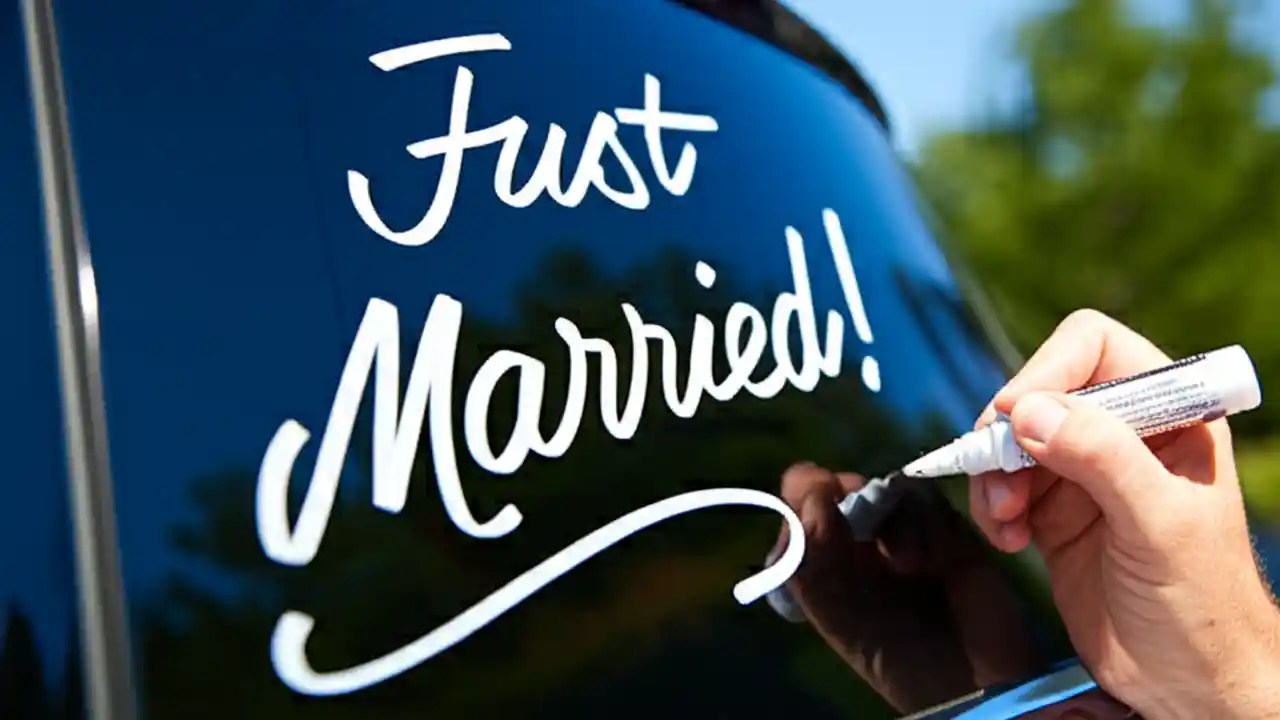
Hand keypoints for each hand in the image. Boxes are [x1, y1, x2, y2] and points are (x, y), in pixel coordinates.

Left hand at [772, 462, 1045, 712]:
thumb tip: (816, 499)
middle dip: (842, 494)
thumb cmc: (895, 654)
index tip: (815, 498)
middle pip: (837, 485)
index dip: (803, 493)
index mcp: (822, 558)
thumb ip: (809, 562)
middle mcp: (856, 538)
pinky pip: (922, 497)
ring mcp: (899, 528)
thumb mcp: (835, 617)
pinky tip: (934, 561)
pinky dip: (923, 524)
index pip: (799, 504)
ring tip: (910, 568)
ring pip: (881, 488)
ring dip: (891, 521)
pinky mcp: (942, 524)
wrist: (968, 677)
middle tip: (860, 521)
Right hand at [970, 309, 1279, 718]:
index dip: (1048, 370)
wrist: (1189, 682)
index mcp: (1170, 415)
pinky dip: (990, 507)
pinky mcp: (1053, 511)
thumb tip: (1030, 412)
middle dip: (1009, 433)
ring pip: (1010, 438)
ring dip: (993, 475)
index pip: (1094, 347)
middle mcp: (1124, 433)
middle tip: (999, 479)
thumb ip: (1102, 458)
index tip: (1016, 416)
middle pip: (1039, 390)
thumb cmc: (1204, 606)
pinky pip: (1000, 484)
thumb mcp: (1160, 524)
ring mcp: (1085, 472)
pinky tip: (1010, 539)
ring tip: (1005, 520)